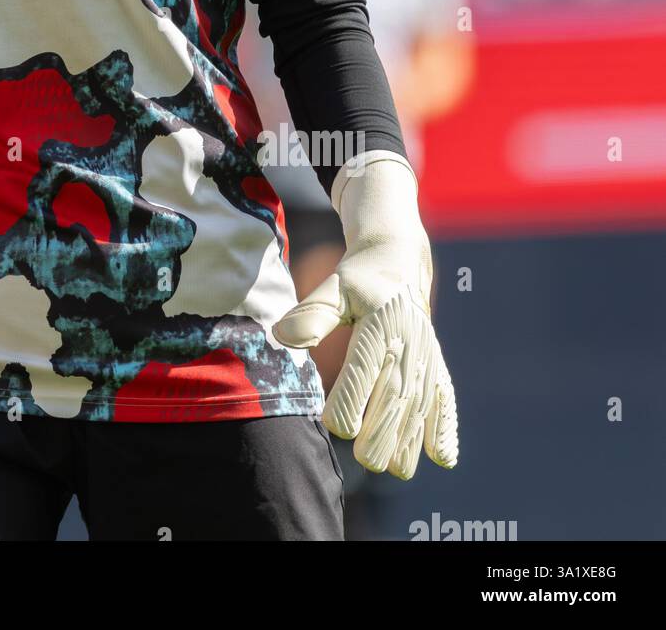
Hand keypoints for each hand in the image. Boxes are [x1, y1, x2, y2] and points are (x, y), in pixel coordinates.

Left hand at [273, 154, 458, 479]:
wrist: (399, 257)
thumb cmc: (358, 277)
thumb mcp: (334, 287)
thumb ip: (312, 314)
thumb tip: (281, 337)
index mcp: (377, 322)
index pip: (364, 368)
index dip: (351, 400)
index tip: (335, 424)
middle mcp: (406, 341)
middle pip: (395, 394)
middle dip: (383, 431)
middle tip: (366, 459)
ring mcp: (425, 354)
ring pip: (421, 403)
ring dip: (413, 438)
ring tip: (398, 468)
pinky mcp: (436, 362)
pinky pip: (444, 397)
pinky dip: (445, 426)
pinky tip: (442, 458)